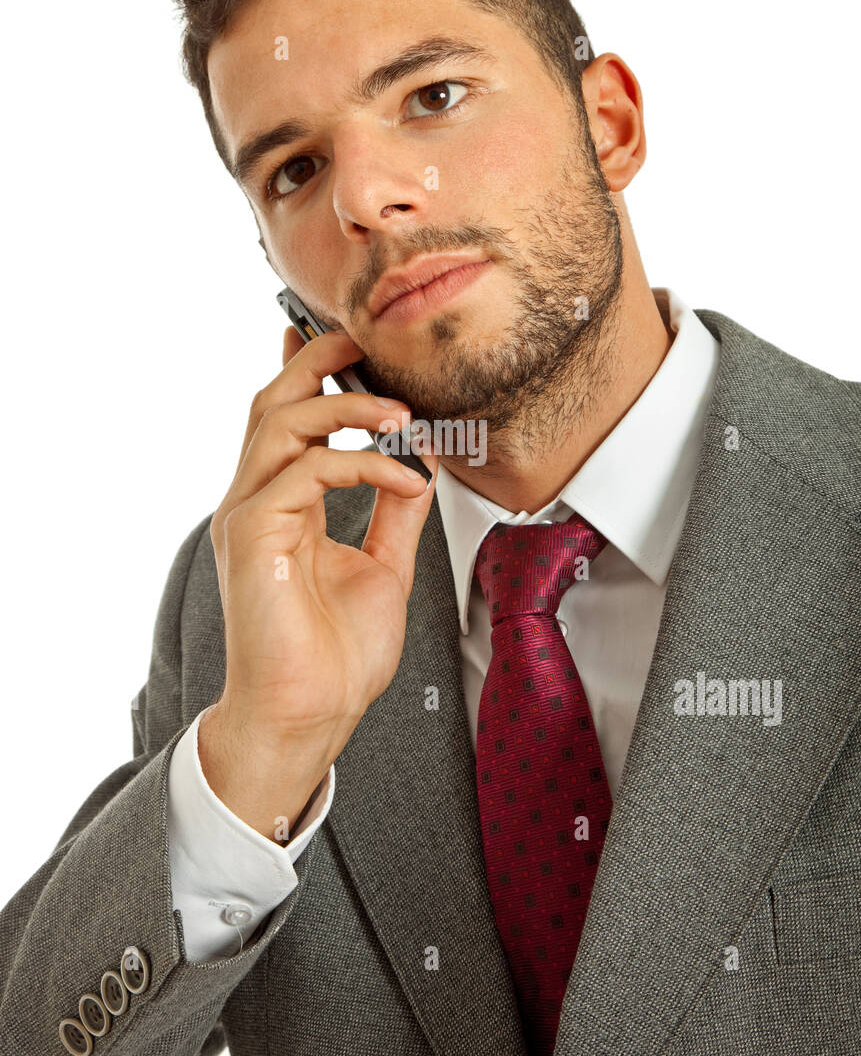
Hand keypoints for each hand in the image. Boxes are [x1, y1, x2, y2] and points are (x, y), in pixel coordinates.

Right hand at [200, 325, 437, 837]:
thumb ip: (395, 513)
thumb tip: (417, 464)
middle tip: (361, 340)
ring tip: (398, 410)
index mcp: (281, 507)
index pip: (288, 421)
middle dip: (315, 362)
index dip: (309, 373)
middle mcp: (256, 503)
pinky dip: (362, 463)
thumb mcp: (384, 567)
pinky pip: (308, 471)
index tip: (347, 342)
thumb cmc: (335, 657)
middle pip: (272, 404)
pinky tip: (404, 476)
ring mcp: (248, 517)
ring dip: (344, 404)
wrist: (310, 715)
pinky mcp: (252, 536)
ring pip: (280, 423)